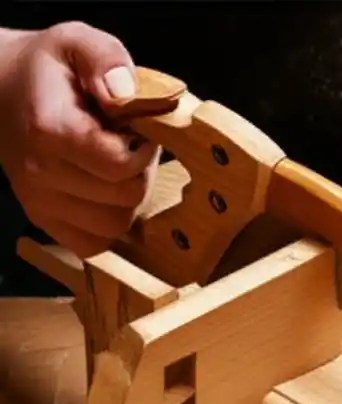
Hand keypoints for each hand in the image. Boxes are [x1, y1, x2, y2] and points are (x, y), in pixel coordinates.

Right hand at [0, 22, 158, 257]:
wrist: (0, 90)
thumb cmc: (47, 69)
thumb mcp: (77, 41)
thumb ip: (107, 59)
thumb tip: (127, 93)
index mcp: (50, 130)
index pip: (120, 164)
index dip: (145, 149)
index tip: (141, 131)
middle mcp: (40, 173)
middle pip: (126, 197)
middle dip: (142, 172)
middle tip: (131, 146)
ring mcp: (40, 202)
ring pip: (115, 225)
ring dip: (129, 199)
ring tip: (117, 167)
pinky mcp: (44, 220)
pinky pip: (94, 244)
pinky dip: (109, 225)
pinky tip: (107, 194)